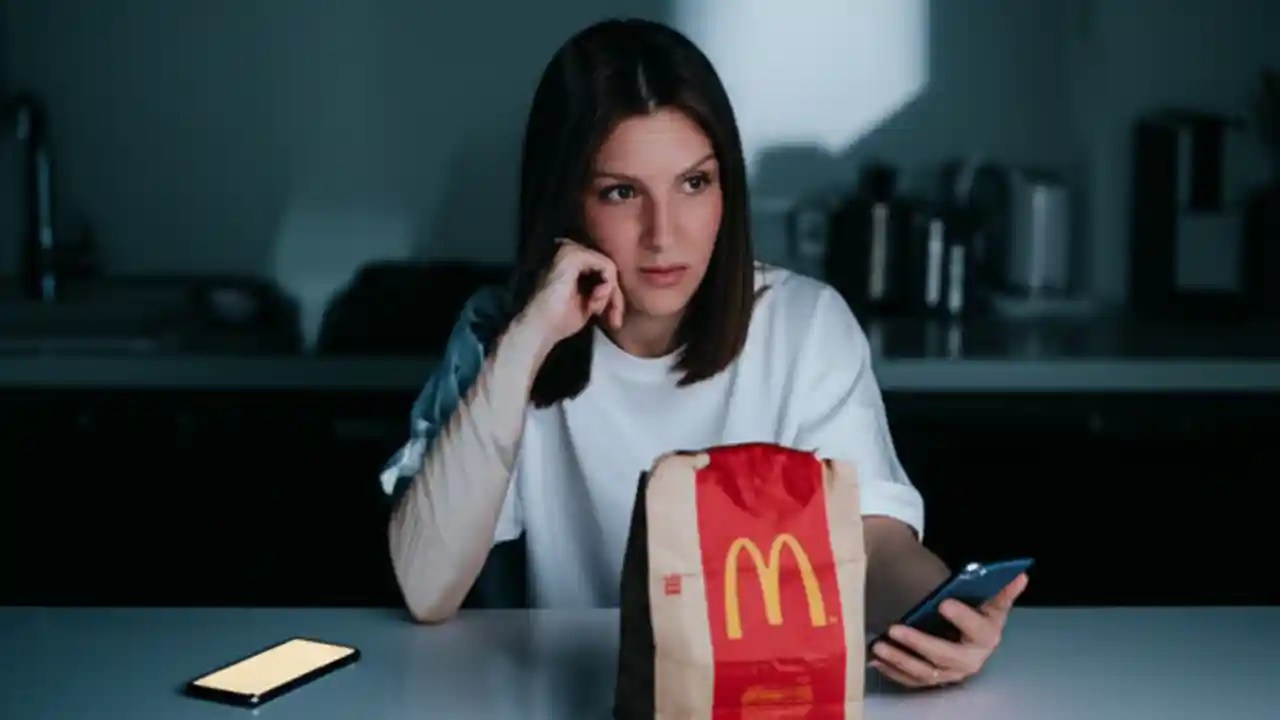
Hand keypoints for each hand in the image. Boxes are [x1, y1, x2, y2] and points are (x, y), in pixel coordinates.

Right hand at [522, 238, 625, 344]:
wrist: (539, 328)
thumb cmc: (559, 320)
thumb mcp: (588, 303)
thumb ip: (601, 290)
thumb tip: (615, 287)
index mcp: (570, 262)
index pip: (602, 270)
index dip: (612, 294)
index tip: (613, 318)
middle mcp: (569, 250)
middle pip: (607, 267)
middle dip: (615, 294)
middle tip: (614, 319)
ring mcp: (570, 250)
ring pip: (609, 265)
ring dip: (611, 292)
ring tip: (598, 310)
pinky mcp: (573, 255)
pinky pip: (607, 265)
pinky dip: (608, 285)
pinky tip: (596, 299)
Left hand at [870, 573, 1028, 689]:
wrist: (968, 634)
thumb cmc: (975, 611)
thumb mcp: (987, 598)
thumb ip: (1000, 588)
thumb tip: (1019, 575)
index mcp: (987, 634)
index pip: (978, 628)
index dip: (963, 617)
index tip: (943, 602)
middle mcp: (972, 658)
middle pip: (946, 655)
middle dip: (919, 643)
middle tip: (895, 628)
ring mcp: (952, 672)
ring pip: (925, 671)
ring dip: (900, 659)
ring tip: (879, 645)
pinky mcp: (934, 679)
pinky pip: (912, 679)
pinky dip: (893, 670)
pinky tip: (876, 659)